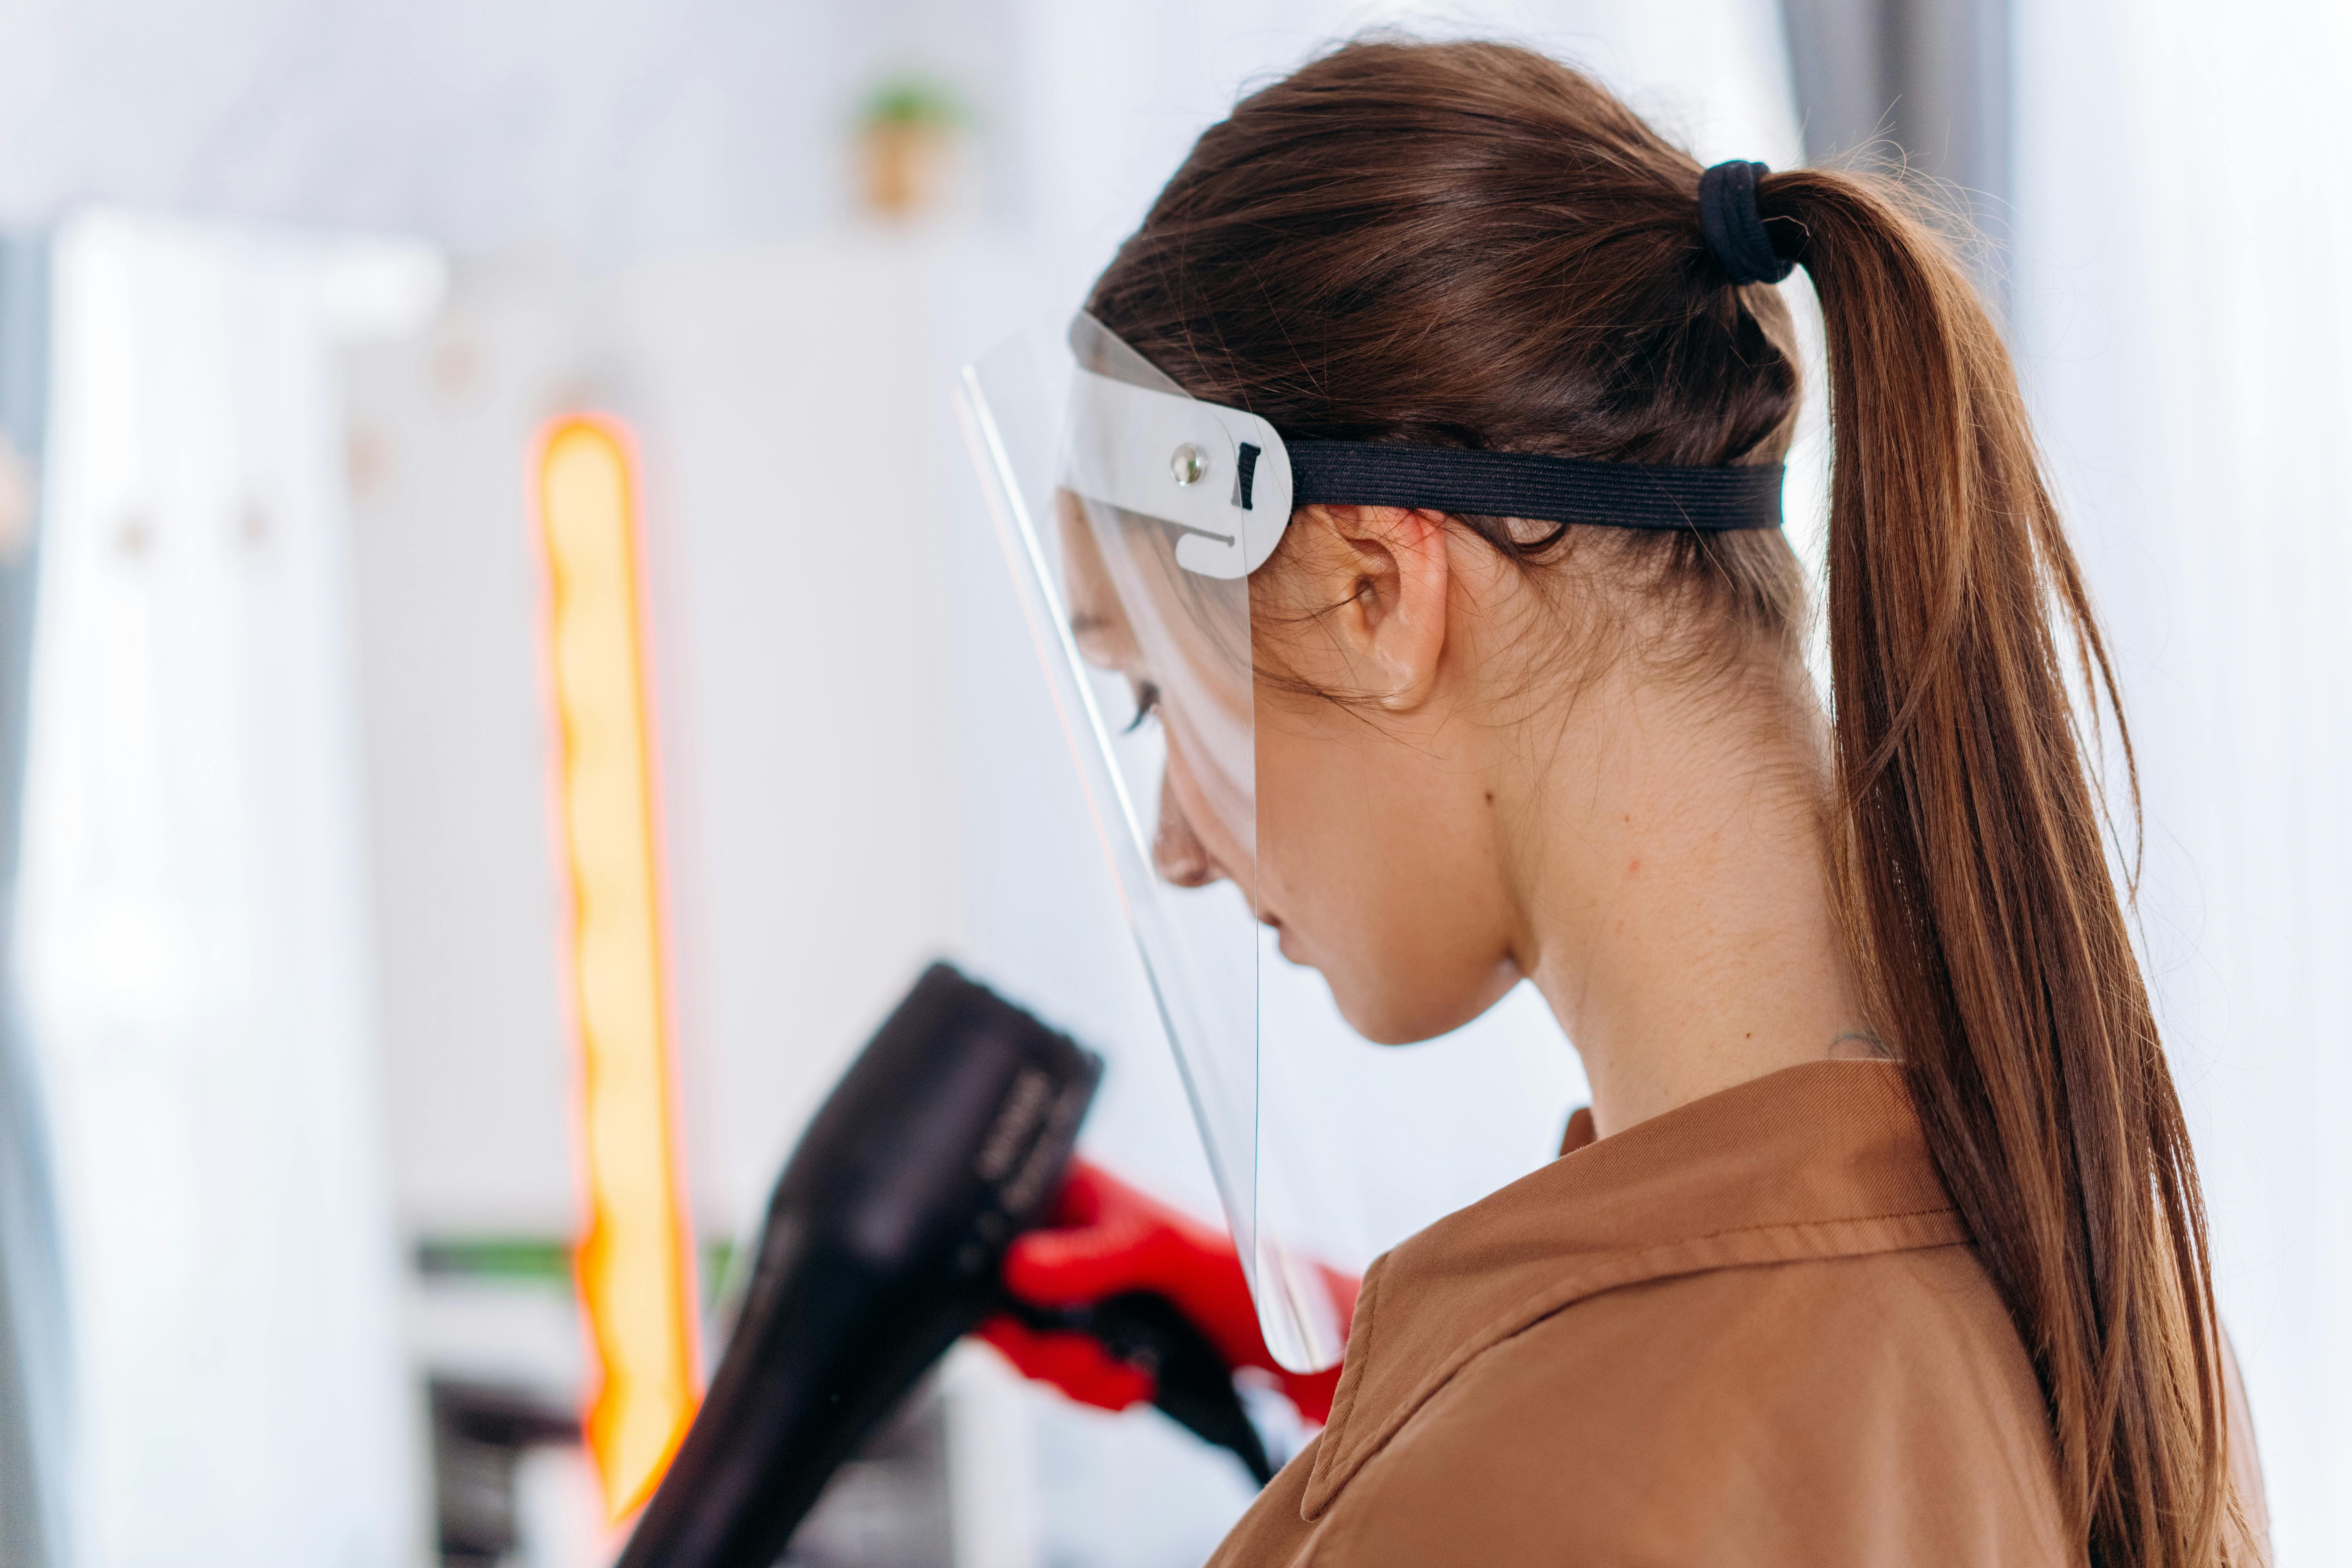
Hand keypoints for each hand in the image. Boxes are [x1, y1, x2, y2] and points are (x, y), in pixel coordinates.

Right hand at [975, 1161, 1355, 1422]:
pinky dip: (1091, 1392)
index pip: (989, 1233)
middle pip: (999, 1306)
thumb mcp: (1161, 1249)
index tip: (1019, 1322)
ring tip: (1123, 1380)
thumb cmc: (1233, 1266)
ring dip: (1071, 1379)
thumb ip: (1090, 1258)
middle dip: (1037, 1352)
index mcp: (1067, 1192)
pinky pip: (1060, 1375)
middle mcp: (1061, 1238)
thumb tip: (1018, 1269)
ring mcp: (1075, 1291)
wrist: (1285, 1334)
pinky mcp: (1092, 1334)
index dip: (987, 1285)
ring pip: (1027, 1349)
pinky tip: (1133, 1386)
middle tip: (1084, 1364)